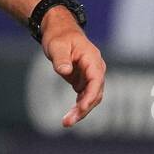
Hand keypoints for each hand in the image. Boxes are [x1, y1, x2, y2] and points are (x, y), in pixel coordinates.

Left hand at [40, 7, 105, 126]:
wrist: (60, 31)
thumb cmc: (59, 36)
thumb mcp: (57, 45)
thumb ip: (61, 58)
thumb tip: (65, 71)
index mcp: (92, 59)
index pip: (96, 80)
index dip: (90, 95)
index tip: (81, 107)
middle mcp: (95, 69)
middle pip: (95, 93)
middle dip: (83, 108)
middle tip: (68, 121)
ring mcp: (91, 76)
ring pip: (91, 98)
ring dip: (81, 111)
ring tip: (66, 122)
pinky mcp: (84, 81)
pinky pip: (84, 97)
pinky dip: (78, 107)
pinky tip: (69, 117)